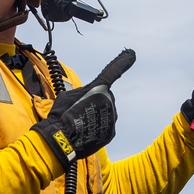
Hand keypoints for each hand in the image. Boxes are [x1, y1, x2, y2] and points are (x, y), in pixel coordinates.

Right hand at [33, 49, 134, 167]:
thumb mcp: (67, 96)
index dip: (123, 62)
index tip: (132, 53)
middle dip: (95, 103)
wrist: (62, 140)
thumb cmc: (61, 115)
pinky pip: (106, 128)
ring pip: (106, 114)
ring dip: (95, 117)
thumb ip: (81, 92)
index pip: (112, 72)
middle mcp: (109, 100)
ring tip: (80, 124)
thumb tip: (85, 97)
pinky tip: (85, 132)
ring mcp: (111, 117)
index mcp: (99, 88)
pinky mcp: (111, 132)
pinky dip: (97, 129)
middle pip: (105, 99)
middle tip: (79, 112)